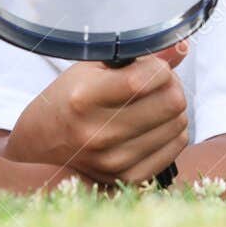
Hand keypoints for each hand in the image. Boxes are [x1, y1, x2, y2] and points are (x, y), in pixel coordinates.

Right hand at [5, 41, 188, 184]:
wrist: (42, 143)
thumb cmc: (70, 97)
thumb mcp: (94, 67)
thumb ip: (139, 57)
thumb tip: (183, 48)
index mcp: (83, 99)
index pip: (145, 80)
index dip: (159, 67)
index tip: (152, 66)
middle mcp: (98, 134)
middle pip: (171, 102)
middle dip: (171, 85)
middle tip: (157, 83)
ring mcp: (113, 161)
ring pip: (178, 124)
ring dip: (172, 108)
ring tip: (151, 103)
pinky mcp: (127, 178)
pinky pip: (176, 147)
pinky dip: (170, 131)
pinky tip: (151, 125)